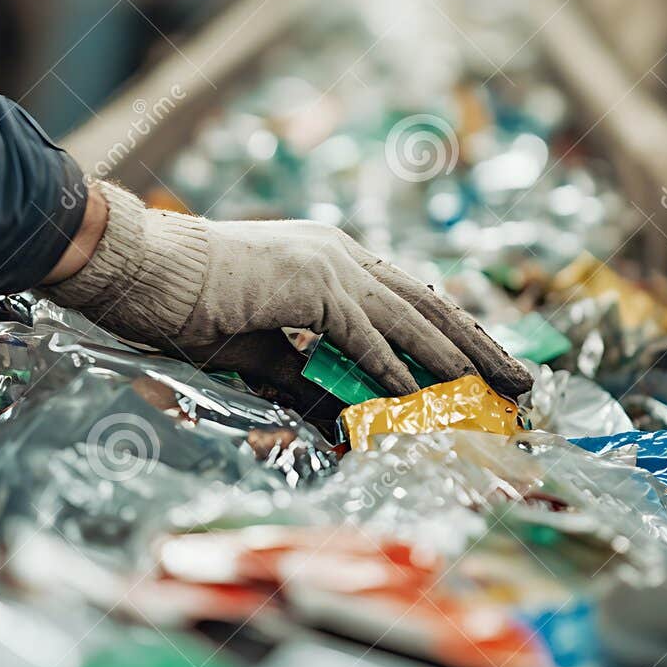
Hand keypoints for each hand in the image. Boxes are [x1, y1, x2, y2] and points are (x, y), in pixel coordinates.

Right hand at [41, 183, 531, 405]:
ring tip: (497, 389)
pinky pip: (362, 335)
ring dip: (459, 356)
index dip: (452, 335)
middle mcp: (341, 253)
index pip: (408, 300)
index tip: (485, 367)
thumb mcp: (258, 346)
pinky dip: (391, 367)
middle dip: (480, 345)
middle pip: (428, 304)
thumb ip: (302, 371)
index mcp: (332, 259)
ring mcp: (328, 263)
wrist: (143, 267)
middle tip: (522, 380)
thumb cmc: (189, 303)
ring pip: (411, 316)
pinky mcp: (308, 284)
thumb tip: (335, 412)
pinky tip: (420, 396)